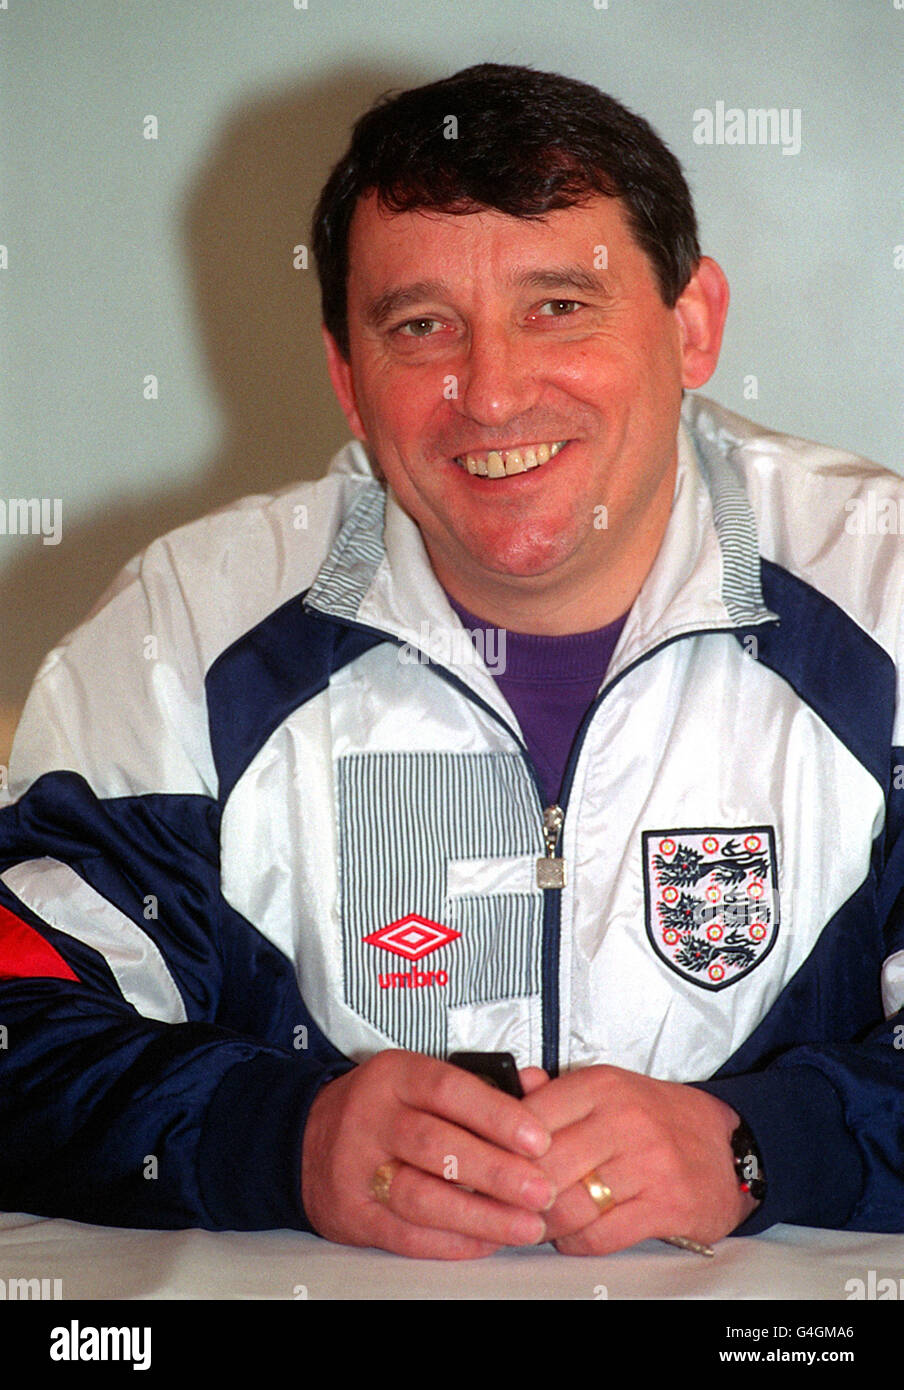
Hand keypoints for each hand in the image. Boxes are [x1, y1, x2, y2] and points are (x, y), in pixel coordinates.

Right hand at [301, 1050, 554, 1258]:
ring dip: (480, 1215)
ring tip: (524, 1225)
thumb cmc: (380, 1108)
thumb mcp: (417, 1078)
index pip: (448, 1090)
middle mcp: (371, 1118)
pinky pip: (406, 1235)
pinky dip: (452, 1243)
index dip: (496, 1115)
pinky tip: (486, 1241)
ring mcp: (357, 1168)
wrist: (303, 1139)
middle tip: (541, 1189)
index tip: (538, 1139)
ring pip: (420, 1196)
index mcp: (394, 1076)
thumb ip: (477, 1083)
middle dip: (495, 1172)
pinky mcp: (352, 1214)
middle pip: (435, 1146)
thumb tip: (535, 1088)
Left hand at [520, 1065, 756, 1254]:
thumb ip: (557, 1092)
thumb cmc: (660, 1119)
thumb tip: (516, 1085)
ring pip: (568, 1206)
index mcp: (602, 1087)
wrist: (730, 1147)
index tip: (487, 1165)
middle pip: (544, 1168)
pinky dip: (575, 1243)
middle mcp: (624, 1120)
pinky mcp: (666, 1205)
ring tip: (536, 1222)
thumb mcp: (609, 1090)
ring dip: (543, 1224)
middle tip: (505, 1204)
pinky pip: (600, 1235)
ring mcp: (648, 1164)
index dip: (500, 1150)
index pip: (529, 1118)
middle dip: (517, 1194)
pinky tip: (572, 1235)